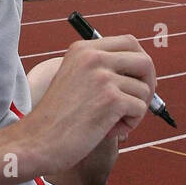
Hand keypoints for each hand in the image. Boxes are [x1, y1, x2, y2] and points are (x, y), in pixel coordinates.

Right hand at [20, 36, 154, 175]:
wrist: (36, 141)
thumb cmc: (56, 118)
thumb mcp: (74, 80)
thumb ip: (101, 71)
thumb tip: (143, 74)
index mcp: (83, 49)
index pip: (129, 42)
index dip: (140, 64)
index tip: (136, 83)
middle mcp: (93, 57)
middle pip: (145, 61)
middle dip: (149, 84)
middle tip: (137, 104)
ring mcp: (102, 77)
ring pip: (144, 90)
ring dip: (134, 111)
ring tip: (111, 123)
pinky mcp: (110, 99)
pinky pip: (140, 109)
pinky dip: (130, 124)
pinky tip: (109, 131)